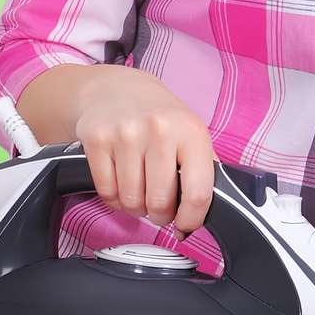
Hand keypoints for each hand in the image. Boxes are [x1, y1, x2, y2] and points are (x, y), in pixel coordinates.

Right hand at [73, 67, 215, 233]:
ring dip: (136, 207)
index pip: (197, 192)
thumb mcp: (191, 132)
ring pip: (131, 201)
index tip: (186, 225)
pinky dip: (114, 198)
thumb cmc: (159, 116)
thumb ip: (205, 167)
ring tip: (140, 190)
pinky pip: (107, 193)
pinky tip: (121, 182)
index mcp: (191, 131)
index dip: (191, 219)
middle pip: (159, 203)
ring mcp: (126, 134)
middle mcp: (159, 130)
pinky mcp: (98, 140)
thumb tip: (217, 207)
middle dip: (160, 214)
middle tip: (160, 206)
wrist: (116, 89)